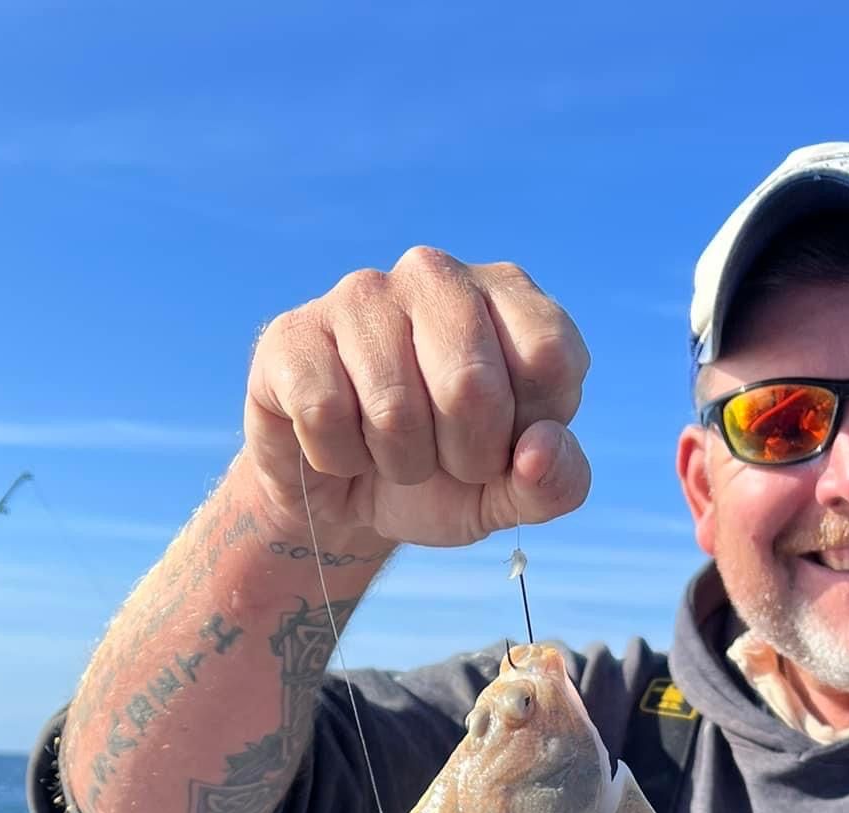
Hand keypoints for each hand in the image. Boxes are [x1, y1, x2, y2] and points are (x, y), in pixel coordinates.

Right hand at [244, 251, 590, 550]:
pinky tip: (339, 443)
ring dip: (399, 463)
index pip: (549, 355)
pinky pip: (324, 415)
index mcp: (511, 299)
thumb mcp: (513, 496)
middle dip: (463, 457)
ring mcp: (360, 294)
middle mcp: (437, 276)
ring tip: (391, 450)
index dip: (527, 429)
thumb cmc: (445, 481)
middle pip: (470, 384)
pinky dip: (337, 460)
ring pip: (393, 408)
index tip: (504, 443)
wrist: (346, 501)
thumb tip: (540, 451)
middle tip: (446, 459)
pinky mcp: (292, 333)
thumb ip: (556, 482)